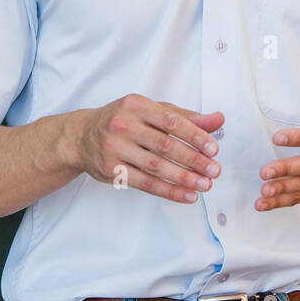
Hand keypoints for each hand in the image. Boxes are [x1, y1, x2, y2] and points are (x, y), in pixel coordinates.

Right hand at [74, 94, 223, 203]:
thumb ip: (185, 116)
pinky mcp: (112, 170)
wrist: (82, 137)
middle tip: (214, 170)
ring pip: (156, 167)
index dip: (195, 136)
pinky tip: (187, 195)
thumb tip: (218, 120)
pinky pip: (145, 184)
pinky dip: (169, 191)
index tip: (213, 149)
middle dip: (193, 160)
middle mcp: (123, 125)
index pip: (171, 121)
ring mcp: (115, 148)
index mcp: (136, 105)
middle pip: (165, 146)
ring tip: (205, 185)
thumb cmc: (122, 121)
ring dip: (184, 178)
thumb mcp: (151, 110)